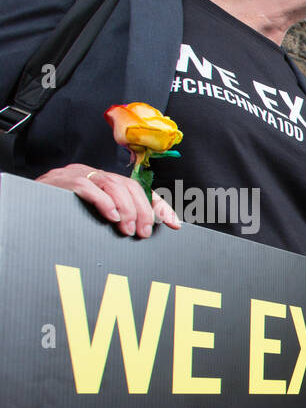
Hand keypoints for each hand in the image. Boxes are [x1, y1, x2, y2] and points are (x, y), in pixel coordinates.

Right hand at [36, 164, 179, 237]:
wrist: (28, 203)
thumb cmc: (62, 212)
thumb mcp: (95, 216)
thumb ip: (118, 219)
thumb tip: (146, 232)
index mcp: (106, 182)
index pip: (140, 190)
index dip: (159, 206)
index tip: (175, 224)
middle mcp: (96, 175)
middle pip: (130, 186)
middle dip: (143, 211)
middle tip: (144, 233)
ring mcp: (80, 175)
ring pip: (113, 185)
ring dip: (126, 210)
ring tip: (128, 230)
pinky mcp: (64, 180)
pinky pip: (88, 187)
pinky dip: (103, 202)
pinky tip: (111, 216)